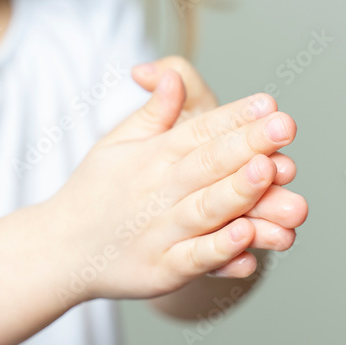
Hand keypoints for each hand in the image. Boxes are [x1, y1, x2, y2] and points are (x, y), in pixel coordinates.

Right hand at [45, 69, 296, 304]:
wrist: (60, 250)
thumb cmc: (97, 191)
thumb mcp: (118, 142)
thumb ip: (152, 112)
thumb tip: (170, 74)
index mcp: (152, 155)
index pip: (200, 129)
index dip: (235, 115)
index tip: (269, 102)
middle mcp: (158, 190)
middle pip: (209, 162)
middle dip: (249, 143)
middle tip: (285, 125)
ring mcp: (160, 231)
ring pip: (206, 208)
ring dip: (238, 191)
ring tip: (268, 171)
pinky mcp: (162, 269)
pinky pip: (195, 258)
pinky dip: (220, 250)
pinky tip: (245, 237)